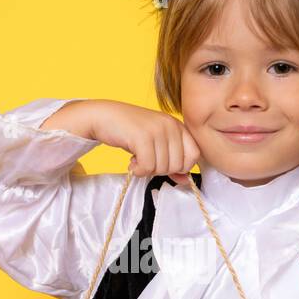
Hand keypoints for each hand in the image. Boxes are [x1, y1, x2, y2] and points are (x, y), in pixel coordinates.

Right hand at [44, 100, 201, 183]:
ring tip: (137, 159)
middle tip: (146, 161)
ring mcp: (157, 130)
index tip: (165, 165)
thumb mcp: (155, 144)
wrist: (104, 116)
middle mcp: (170, 125)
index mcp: (177, 125)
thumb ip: (172, 160)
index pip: (194, 155)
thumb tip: (186, 181)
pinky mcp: (142, 137)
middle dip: (160, 170)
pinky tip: (131, 163)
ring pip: (163, 167)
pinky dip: (138, 170)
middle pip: (178, 165)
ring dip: (147, 170)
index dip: (181, 167)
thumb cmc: (130, 132)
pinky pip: (148, 167)